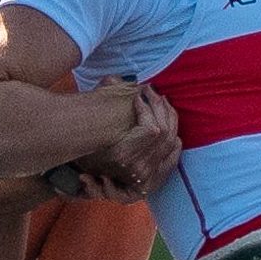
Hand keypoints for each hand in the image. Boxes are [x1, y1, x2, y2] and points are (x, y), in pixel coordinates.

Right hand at [68, 84, 181, 200]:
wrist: (86, 180)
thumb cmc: (84, 150)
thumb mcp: (89, 128)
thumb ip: (102, 102)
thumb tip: (114, 79)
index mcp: (123, 156)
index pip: (152, 129)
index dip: (148, 107)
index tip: (138, 95)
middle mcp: (138, 168)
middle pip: (164, 132)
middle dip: (160, 106)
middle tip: (151, 91)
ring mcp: (148, 174)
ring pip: (171, 140)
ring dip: (169, 116)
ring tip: (160, 101)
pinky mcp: (154, 178)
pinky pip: (173, 155)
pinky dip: (175, 137)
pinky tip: (169, 123)